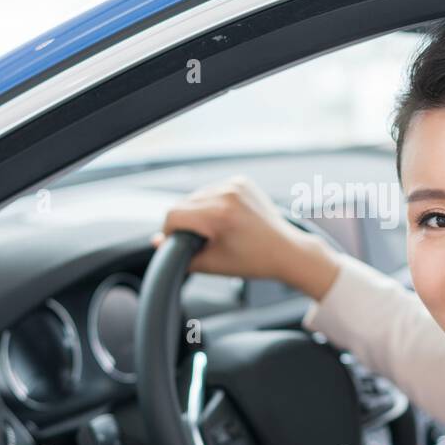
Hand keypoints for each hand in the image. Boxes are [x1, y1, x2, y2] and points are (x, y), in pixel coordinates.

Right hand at [151, 175, 340, 299]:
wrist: (287, 250)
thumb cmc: (254, 261)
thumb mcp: (212, 264)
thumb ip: (180, 254)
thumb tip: (157, 241)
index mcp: (220, 213)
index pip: (174, 214)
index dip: (169, 232)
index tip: (176, 242)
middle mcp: (227, 193)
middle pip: (184, 203)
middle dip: (184, 222)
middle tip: (200, 240)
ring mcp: (235, 184)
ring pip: (197, 195)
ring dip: (197, 211)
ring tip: (215, 230)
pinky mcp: (241, 181)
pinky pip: (213, 189)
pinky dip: (212, 202)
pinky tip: (225, 218)